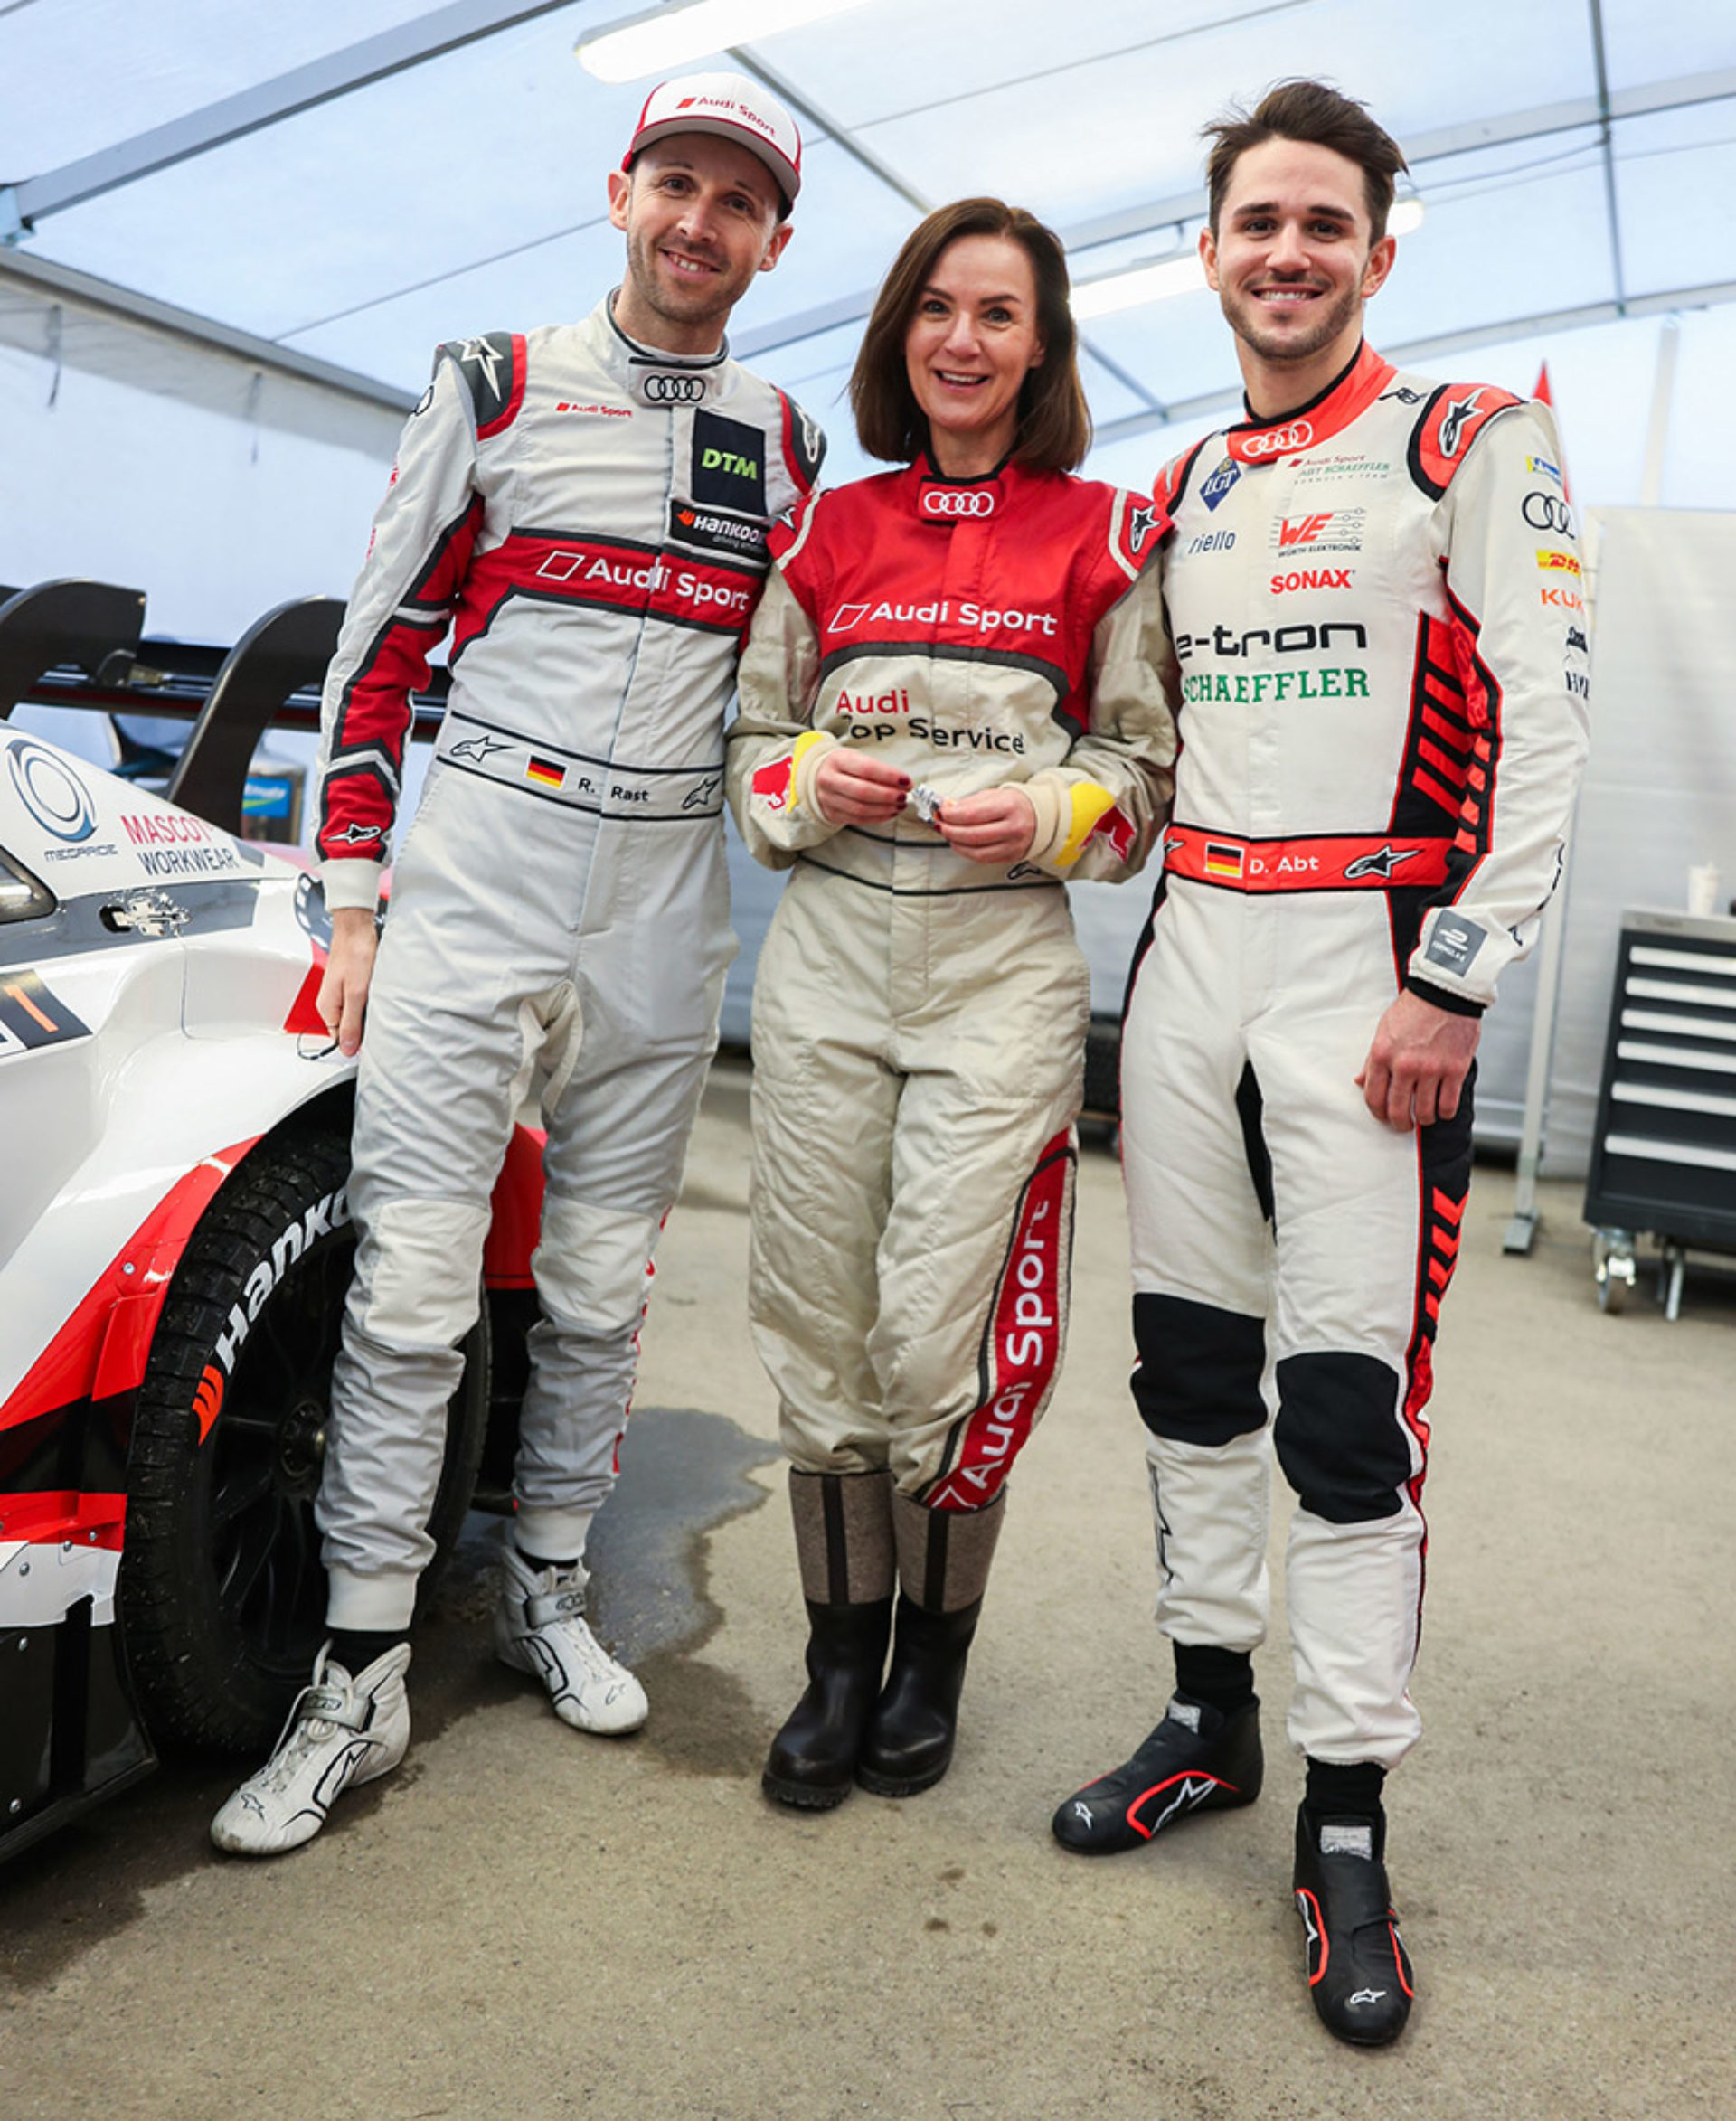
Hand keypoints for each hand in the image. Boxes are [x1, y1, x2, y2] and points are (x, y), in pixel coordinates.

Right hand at [318, 905, 378, 1057]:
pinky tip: (380, 997)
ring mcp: (341, 993)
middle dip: (365, 1030)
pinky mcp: (351, 985)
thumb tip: (347, 1048)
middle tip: (383, 1024)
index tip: (373, 1045)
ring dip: (369, 1015)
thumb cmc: (355, 955)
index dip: (356, 1044)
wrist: (357, 928)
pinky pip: (361, 1003)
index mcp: (327, 1008)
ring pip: (357, 1015)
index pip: (340, 1039)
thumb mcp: (356, 994)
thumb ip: (351, 1023)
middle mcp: (331, 1002)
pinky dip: (371, 1003)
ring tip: (382, 1007)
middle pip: (349, 1028)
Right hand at [812, 749, 909, 824]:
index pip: (867, 769)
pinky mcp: (832, 813)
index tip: (906, 781)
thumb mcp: (857, 759)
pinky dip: (877, 818)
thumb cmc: (843, 767)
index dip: (890, 777)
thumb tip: (903, 784)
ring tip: (899, 805)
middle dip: (888, 796)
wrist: (818, 776)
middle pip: (863, 791)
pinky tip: (889, 813)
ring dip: (885, 809)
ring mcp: (828, 799)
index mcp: (838, 760)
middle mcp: (829, 779)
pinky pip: (858, 819)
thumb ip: (878, 771)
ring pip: (861, 808)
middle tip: (903, 796)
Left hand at [934, 786, 1036, 865]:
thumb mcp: (994, 795)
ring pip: (977, 851)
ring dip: (957, 844)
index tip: (942, 813)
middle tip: (942, 826)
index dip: (952, 815)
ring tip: (949, 836)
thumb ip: (970, 802)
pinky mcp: (1011, 856)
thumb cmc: (1016, 804)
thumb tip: (948, 809)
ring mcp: (1013, 845)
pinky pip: (984, 858)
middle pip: (973, 835)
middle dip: (951, 831)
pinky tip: (961, 845)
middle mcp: (1014, 827)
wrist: (1039, 816)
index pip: (972, 814)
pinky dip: (968, 852)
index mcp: (1009, 806)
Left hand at [1356, 989, 1480, 1130]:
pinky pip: (1448, 1104)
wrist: (1446, 993)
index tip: (1384, 1117)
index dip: (1378, 1113)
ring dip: (1424, 1119)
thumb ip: (1372, 1059)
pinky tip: (1443, 1109)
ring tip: (1425, 1116)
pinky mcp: (1455, 1069)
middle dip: (1400, 1124)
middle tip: (1404, 1125)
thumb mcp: (1384, 1030)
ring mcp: (1431, 1069)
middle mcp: (1404, 1065)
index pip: (1373, 1097)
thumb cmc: (1414, 1008)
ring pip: (1424, 1112)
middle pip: (1398, 1110)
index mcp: (1382, 1054)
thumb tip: (1360, 1081)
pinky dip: (1445, 1112)